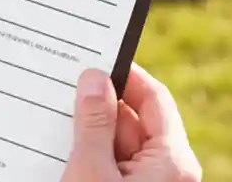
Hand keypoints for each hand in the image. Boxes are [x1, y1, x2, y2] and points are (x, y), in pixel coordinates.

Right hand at [62, 65, 201, 181]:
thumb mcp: (92, 172)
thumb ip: (94, 123)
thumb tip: (95, 78)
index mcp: (174, 160)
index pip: (154, 98)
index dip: (124, 75)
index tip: (92, 61)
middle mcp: (171, 171)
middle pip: (134, 122)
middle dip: (99, 110)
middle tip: (61, 97)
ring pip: (121, 147)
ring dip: (91, 139)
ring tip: (57, 135)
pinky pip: (116, 168)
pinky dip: (94, 161)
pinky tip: (66, 160)